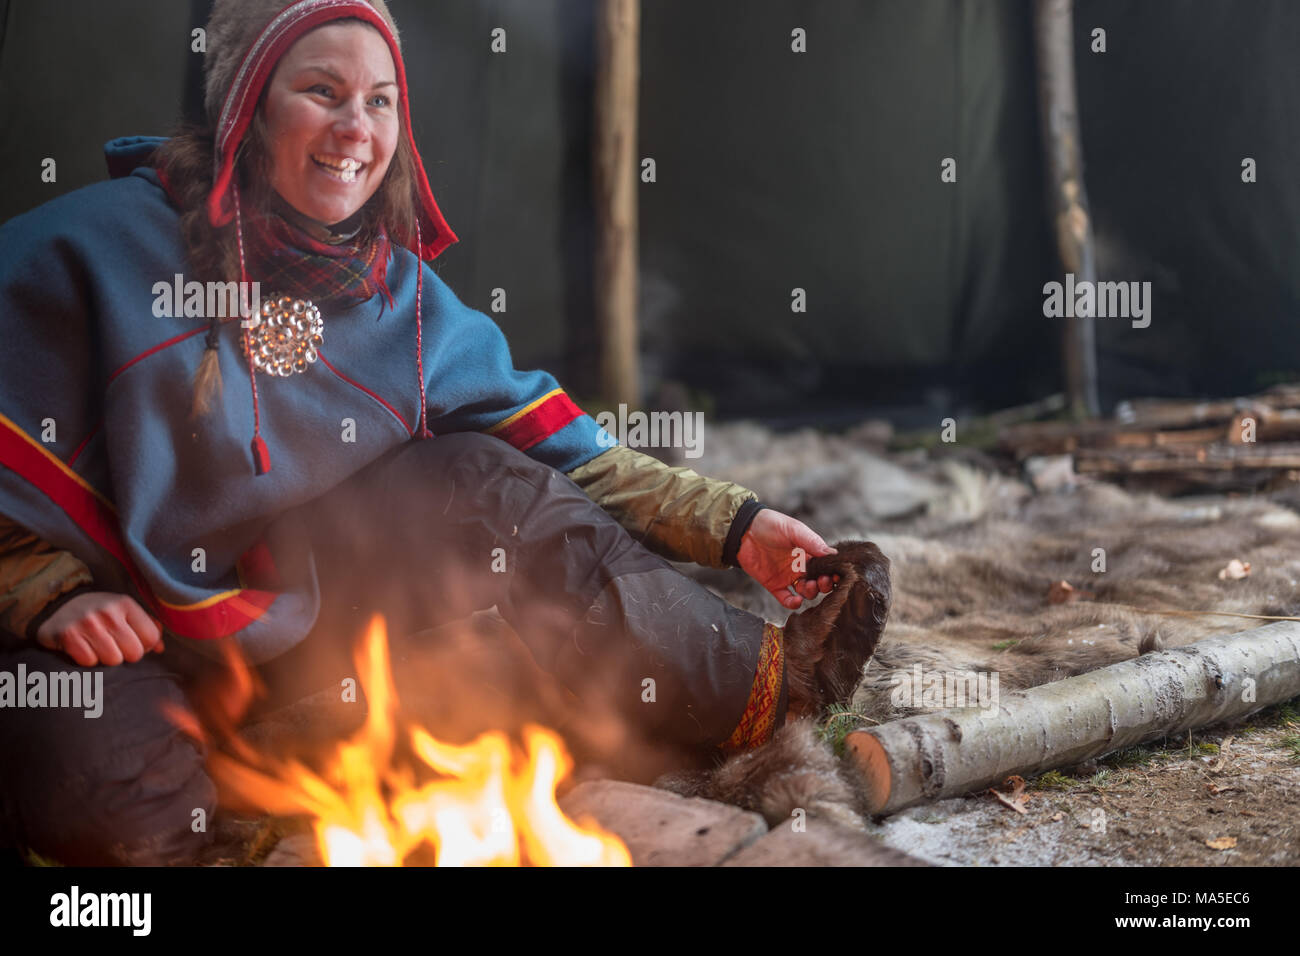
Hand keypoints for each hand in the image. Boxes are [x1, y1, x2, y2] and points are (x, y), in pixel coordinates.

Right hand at [35, 592, 164, 666]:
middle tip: (114, 646)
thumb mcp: (124, 611)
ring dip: (106, 658)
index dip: (145, 646)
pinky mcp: (68, 636)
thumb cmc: (99, 611)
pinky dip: (87, 660)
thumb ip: (146, 626)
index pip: (151, 638)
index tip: (134, 643)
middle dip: (126, 654)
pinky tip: (83, 648)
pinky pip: (89, 662)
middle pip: (133, 653)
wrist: (58, 604)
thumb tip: (161, 649)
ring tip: (98, 647)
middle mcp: (108, 612)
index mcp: (126, 604)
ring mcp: (87, 624)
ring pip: (113, 660)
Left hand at [736, 509, 839, 609]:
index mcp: (809, 553)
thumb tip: (833, 554)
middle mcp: (801, 567)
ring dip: (810, 593)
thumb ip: (813, 542)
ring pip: (806, 592)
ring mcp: (788, 577)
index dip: (833, 573)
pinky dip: (793, 604)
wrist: (744, 530)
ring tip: (808, 586)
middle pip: (819, 582)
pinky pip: (786, 599)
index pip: (827, 567)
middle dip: (824, 585)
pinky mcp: (774, 585)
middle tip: (822, 581)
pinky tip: (796, 601)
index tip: (838, 575)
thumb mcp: (795, 530)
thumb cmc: (771, 524)